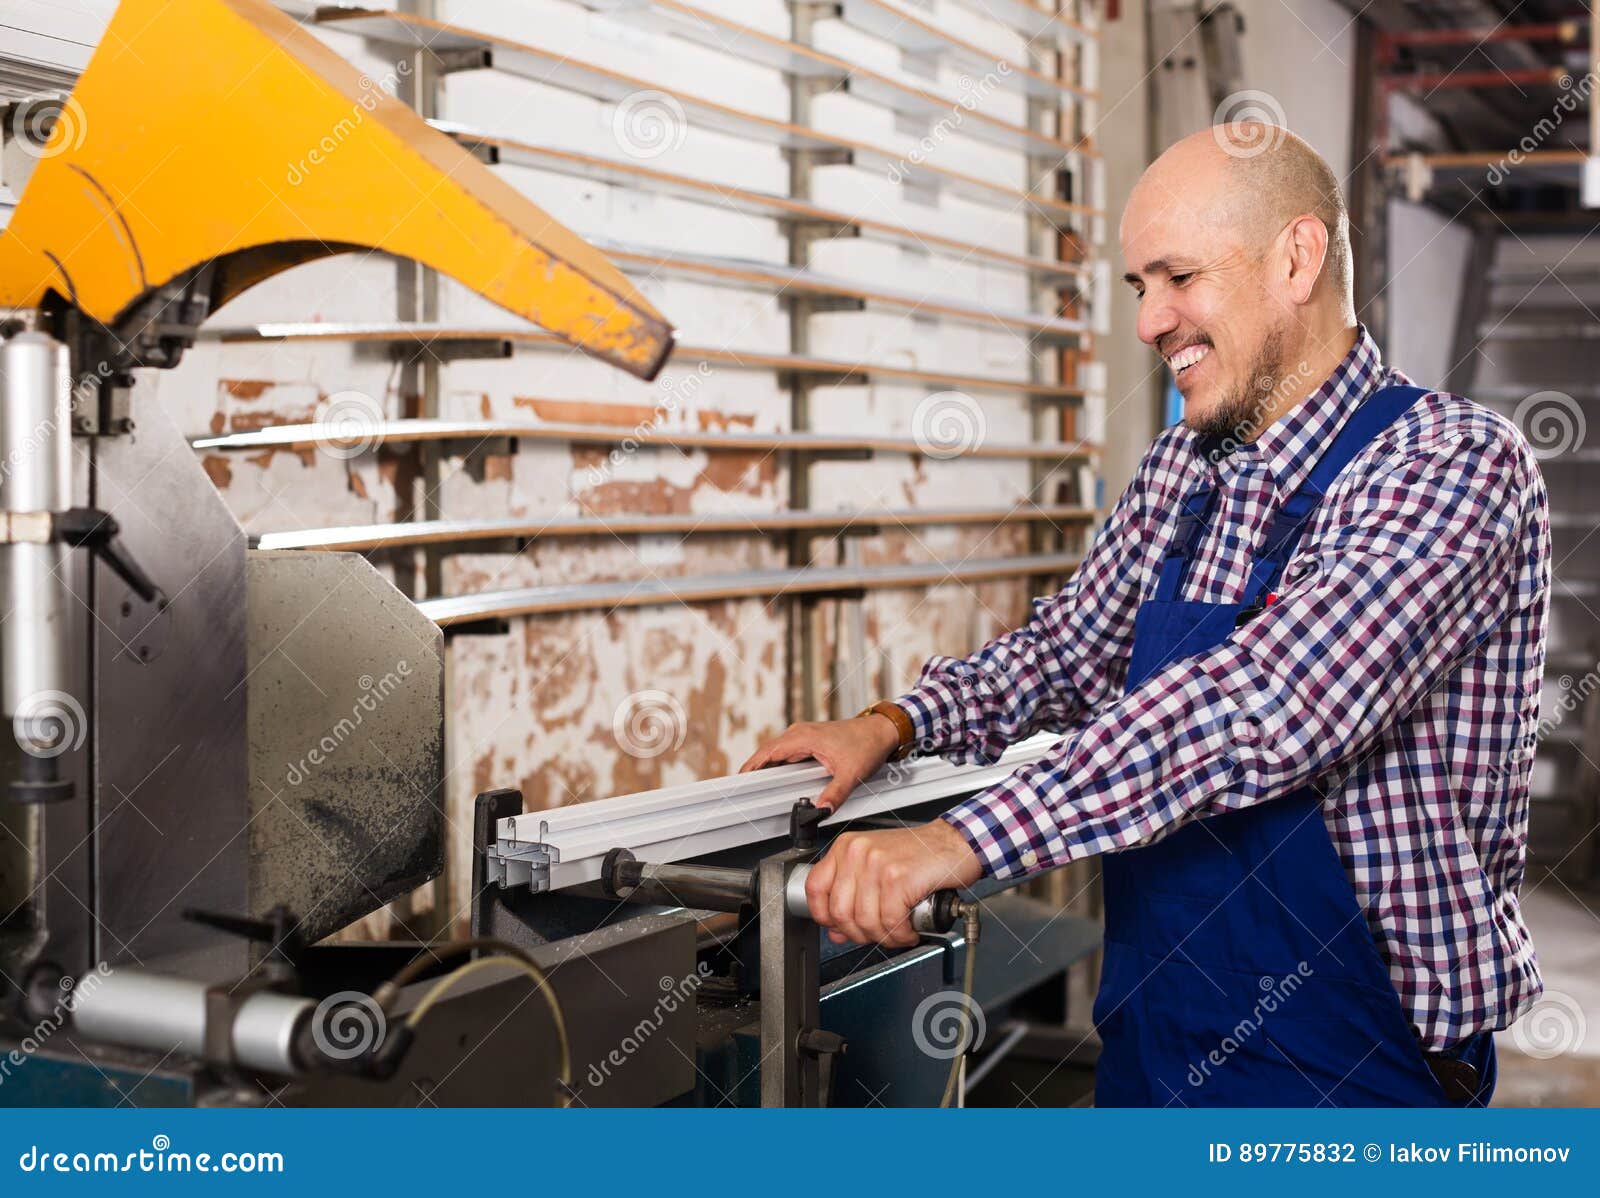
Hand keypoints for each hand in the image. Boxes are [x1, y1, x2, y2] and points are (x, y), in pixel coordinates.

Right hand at [738, 715, 901, 810]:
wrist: (881, 731)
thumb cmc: (867, 744)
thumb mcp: (851, 773)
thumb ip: (835, 794)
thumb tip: (821, 810)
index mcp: (803, 737)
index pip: (767, 752)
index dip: (751, 766)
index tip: (739, 780)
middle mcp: (800, 734)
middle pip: (768, 753)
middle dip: (755, 770)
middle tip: (743, 790)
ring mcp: (804, 736)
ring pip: (777, 753)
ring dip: (767, 768)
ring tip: (755, 787)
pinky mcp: (809, 741)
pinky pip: (787, 754)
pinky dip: (779, 765)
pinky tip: (777, 779)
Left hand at [804, 820, 982, 947]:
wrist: (955, 843)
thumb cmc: (919, 855)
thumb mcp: (876, 866)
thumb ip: (853, 896)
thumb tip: (836, 930)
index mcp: (846, 847)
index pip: (814, 888)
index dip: (824, 916)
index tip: (838, 927)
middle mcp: (857, 852)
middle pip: (839, 912)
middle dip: (858, 933)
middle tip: (876, 934)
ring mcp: (876, 864)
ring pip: (865, 921)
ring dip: (884, 937)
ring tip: (897, 932)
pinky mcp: (898, 878)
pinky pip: (890, 922)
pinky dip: (901, 935)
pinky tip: (909, 930)